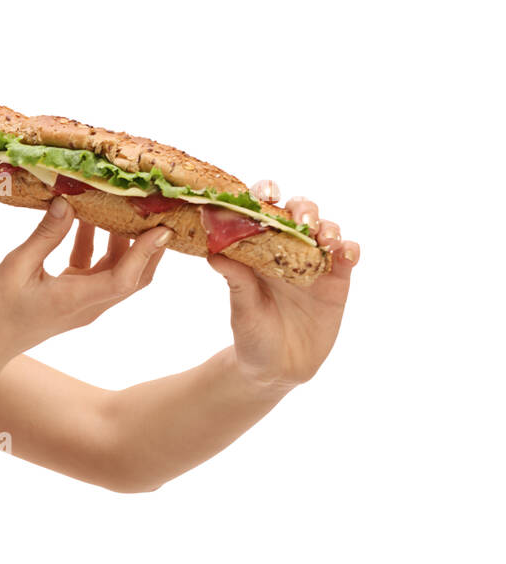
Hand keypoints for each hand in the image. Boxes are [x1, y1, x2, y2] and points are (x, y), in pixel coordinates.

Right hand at [0, 199, 170, 368]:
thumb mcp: (16, 266)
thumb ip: (45, 236)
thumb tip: (67, 203)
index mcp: (76, 299)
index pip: (124, 278)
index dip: (145, 253)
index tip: (161, 227)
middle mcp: (89, 305)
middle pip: (134, 277)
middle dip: (148, 245)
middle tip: (152, 209)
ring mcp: (84, 303)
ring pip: (118, 272)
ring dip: (121, 242)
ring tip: (119, 206)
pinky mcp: (74, 298)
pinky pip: (96, 270)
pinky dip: (96, 247)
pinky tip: (84, 221)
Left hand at [207, 179, 360, 391]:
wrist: (276, 369)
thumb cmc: (252, 335)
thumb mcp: (242, 308)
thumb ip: (235, 280)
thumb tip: (214, 253)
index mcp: (259, 249)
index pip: (263, 211)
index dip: (266, 195)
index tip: (267, 195)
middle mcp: (288, 250)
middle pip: (300, 213)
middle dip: (303, 209)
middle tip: (302, 221)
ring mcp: (314, 263)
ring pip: (327, 230)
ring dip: (328, 227)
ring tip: (323, 239)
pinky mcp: (337, 281)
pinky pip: (347, 256)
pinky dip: (349, 249)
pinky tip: (344, 253)